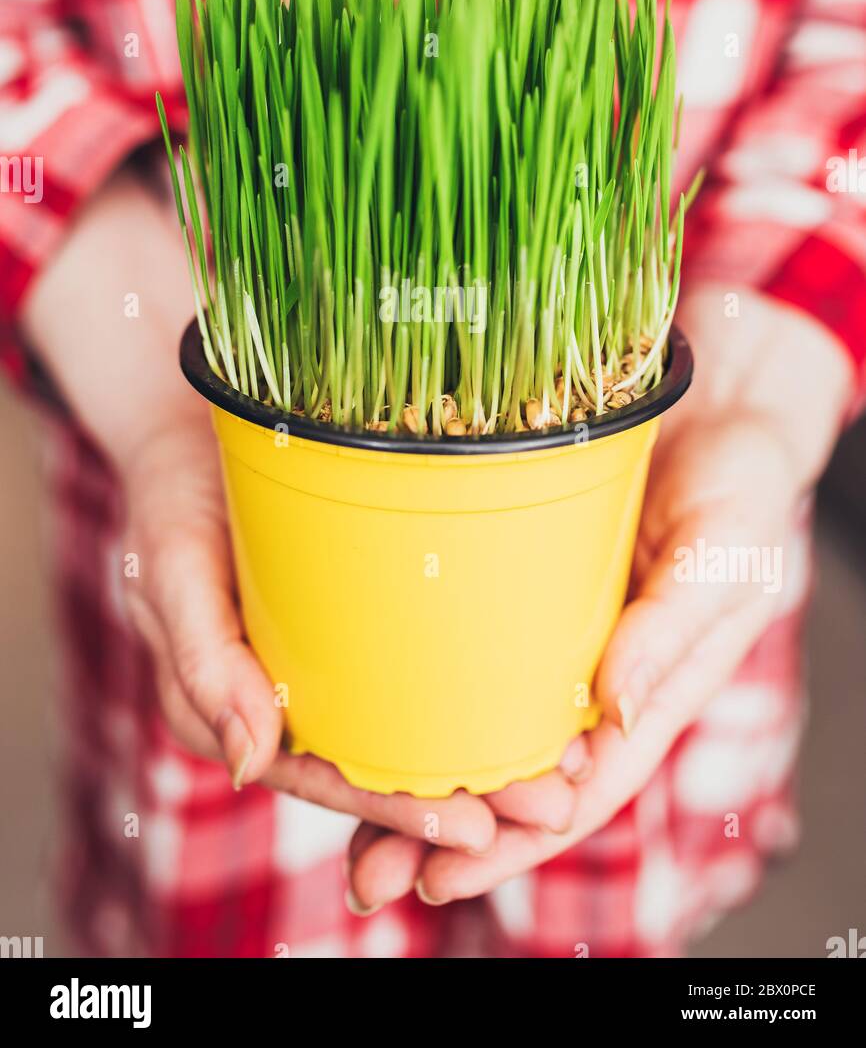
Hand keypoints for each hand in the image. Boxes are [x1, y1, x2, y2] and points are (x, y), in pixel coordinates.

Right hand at [21, 166, 583, 854]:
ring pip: (402, 729)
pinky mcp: (352, 620)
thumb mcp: (176, 565)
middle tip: (548, 806)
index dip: (392, 808)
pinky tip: (530, 696)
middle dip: (461, 798)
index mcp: (232, 708)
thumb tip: (248, 766)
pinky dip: (464, 693)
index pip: (320, 776)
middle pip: (376, 765)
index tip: (474, 826)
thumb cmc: (176, 491)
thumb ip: (203, 662)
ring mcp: (321, 661)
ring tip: (561, 771)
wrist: (193, 421)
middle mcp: (282, 698)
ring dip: (478, 759)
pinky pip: (409, 671)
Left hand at [344, 284, 851, 909]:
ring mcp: (541, 625)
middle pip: (507, 771)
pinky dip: (407, 673)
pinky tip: (351, 696)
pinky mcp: (504, 573)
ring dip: (408, 767)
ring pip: (468, 713)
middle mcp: (584, 671)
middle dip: (438, 830)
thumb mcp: (724, 549)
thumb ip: (676, 625)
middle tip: (363, 877)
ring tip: (329, 809)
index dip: (515, 844)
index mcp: (645, 689)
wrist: (713, 395)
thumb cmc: (738, 480)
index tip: (443, 879)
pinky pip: (452, 636)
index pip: (578, 791)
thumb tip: (618, 709)